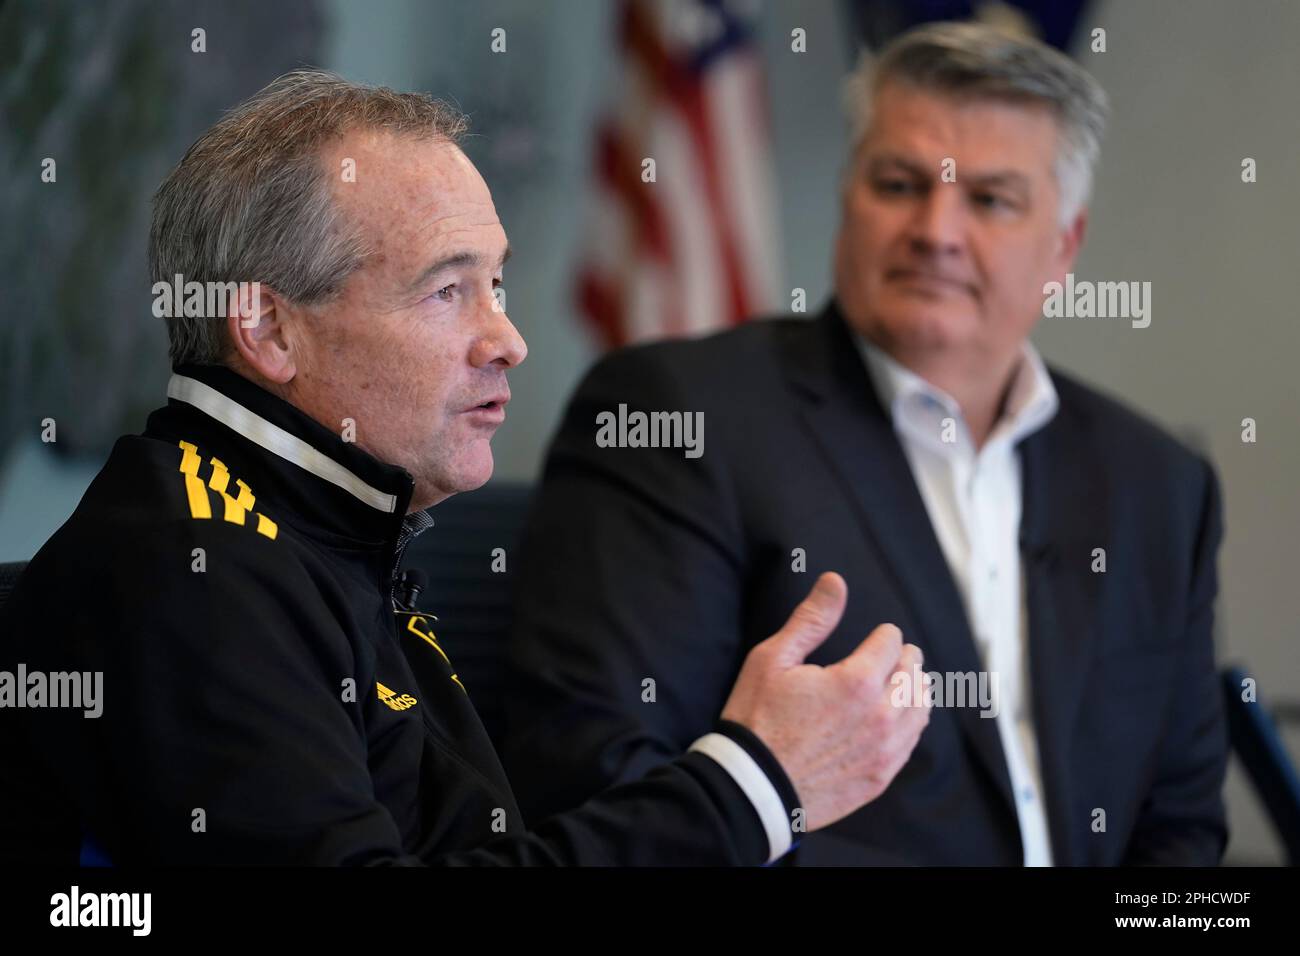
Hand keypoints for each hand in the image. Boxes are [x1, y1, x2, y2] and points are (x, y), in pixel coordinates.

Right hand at [720, 572, 929, 831]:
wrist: (753, 786)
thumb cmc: (756, 721)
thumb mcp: (773, 659)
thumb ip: (812, 619)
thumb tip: (835, 582)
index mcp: (857, 681)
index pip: (891, 643)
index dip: (885, 634)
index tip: (880, 635)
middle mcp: (880, 715)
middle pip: (913, 674)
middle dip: (906, 658)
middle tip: (899, 654)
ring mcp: (884, 750)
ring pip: (919, 709)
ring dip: (916, 689)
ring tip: (907, 681)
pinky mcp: (880, 776)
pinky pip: (911, 743)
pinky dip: (912, 723)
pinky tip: (901, 719)